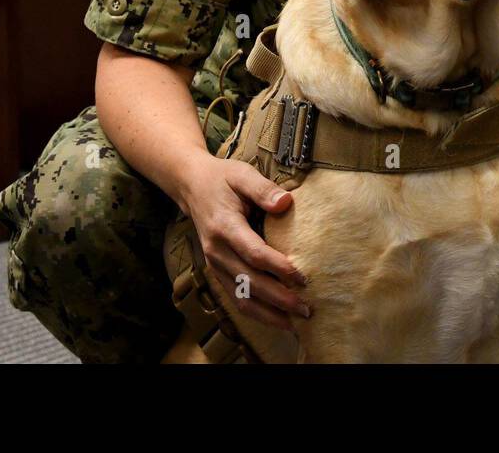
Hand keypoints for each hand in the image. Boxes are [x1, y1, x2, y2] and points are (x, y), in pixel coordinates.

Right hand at [173, 150, 309, 330]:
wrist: (191, 186)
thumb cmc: (222, 179)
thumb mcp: (242, 174)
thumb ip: (263, 189)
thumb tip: (286, 203)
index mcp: (224, 226)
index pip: (253, 253)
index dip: (278, 267)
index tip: (302, 277)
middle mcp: (217, 251)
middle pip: (249, 283)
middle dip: (279, 299)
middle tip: (306, 309)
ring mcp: (214, 265)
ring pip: (241, 298)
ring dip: (268, 314)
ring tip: (295, 323)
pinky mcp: (217, 272)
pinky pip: (236, 298)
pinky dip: (256, 312)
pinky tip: (276, 319)